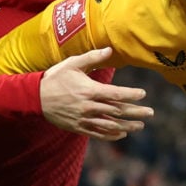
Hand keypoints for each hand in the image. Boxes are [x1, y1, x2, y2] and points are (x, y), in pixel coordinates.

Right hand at [40, 47, 154, 139]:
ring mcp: (84, 119)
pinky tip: (121, 134)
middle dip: (135, 112)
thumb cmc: (56, 78)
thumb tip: (110, 50)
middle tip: (150, 113)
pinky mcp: (78, 128)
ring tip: (140, 126)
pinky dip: (111, 135)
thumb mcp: (73, 63)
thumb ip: (93, 57)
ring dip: (127, 126)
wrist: (35, 97)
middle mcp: (89, 106)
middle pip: (117, 111)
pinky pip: (98, 134)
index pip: (116, 94)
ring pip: (110, 125)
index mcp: (89, 90)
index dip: (131, 94)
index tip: (142, 94)